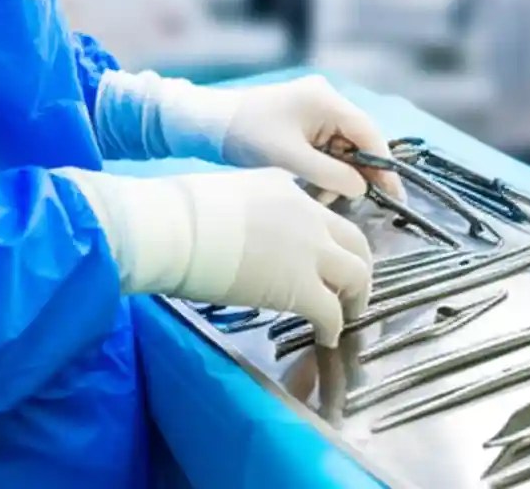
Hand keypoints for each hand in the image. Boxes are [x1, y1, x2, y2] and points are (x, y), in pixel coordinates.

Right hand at [56, 167, 371, 346]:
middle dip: (358, 267)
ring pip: (356, 275)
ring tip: (347, 317)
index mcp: (287, 191)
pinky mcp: (300, 288)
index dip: (330, 241)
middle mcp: (309, 217)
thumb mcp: (229, 197)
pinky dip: (333, 328)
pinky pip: (331, 312)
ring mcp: (309, 252)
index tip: (326, 259)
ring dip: (354, 299)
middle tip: (351, 289)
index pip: (324, 216)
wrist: (171, 229)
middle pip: (355, 242)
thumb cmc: (180, 213)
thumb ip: (251, 213)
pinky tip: (326, 338)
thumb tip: (245, 235)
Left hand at [221, 76, 405, 199]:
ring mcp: (316, 110)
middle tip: (367, 202)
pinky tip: (318, 187)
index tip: (394, 193)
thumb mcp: (290, 158)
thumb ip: (330, 174)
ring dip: (342, 173)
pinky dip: (328, 168)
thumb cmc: (247, 135)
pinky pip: (329, 146)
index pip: (368, 133)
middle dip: (360, 172)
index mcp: (326, 100)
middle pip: (359, 139)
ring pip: (344, 146)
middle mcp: (326, 100)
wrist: (209, 123)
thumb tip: (362, 187)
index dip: (383, 164)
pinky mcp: (305, 121)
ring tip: (327, 197)